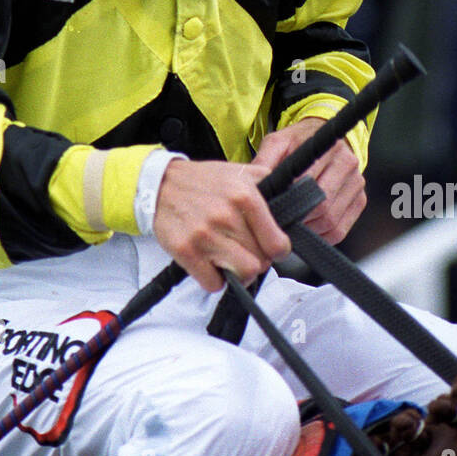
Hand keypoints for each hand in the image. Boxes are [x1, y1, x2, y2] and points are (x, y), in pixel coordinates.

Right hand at [153, 158, 290, 292]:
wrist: (160, 184)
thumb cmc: (203, 181)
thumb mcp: (241, 172)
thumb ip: (269, 183)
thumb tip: (296, 193)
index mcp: (245, 197)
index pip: (277, 243)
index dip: (278, 249)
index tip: (272, 248)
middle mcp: (226, 216)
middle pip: (261, 262)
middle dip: (257, 259)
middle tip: (246, 250)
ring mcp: (205, 236)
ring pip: (242, 275)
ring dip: (239, 273)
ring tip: (231, 260)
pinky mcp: (186, 251)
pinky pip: (213, 284)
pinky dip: (214, 279)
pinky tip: (211, 263)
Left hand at [251, 118, 365, 245]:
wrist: (325, 139)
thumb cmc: (298, 142)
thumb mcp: (277, 143)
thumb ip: (264, 161)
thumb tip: (253, 188)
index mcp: (328, 149)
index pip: (309, 184)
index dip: (289, 202)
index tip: (273, 210)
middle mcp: (348, 164)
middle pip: (322, 206)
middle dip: (298, 218)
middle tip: (279, 222)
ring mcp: (357, 184)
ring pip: (331, 221)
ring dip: (309, 230)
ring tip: (291, 225)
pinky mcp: (360, 200)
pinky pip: (340, 230)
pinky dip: (321, 235)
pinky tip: (307, 229)